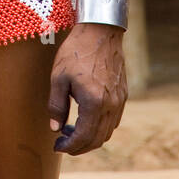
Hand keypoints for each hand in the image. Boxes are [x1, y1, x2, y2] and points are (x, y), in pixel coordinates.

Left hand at [47, 23, 126, 154]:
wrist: (100, 31)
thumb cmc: (77, 51)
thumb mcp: (58, 77)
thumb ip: (57, 105)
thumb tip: (55, 128)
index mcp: (94, 103)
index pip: (83, 137)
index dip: (69, 147)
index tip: (57, 146)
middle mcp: (110, 105)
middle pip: (97, 139)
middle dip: (79, 147)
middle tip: (63, 144)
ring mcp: (119, 100)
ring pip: (107, 132)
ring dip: (90, 138)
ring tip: (72, 131)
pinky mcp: (123, 94)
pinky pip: (113, 120)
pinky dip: (100, 127)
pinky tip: (87, 119)